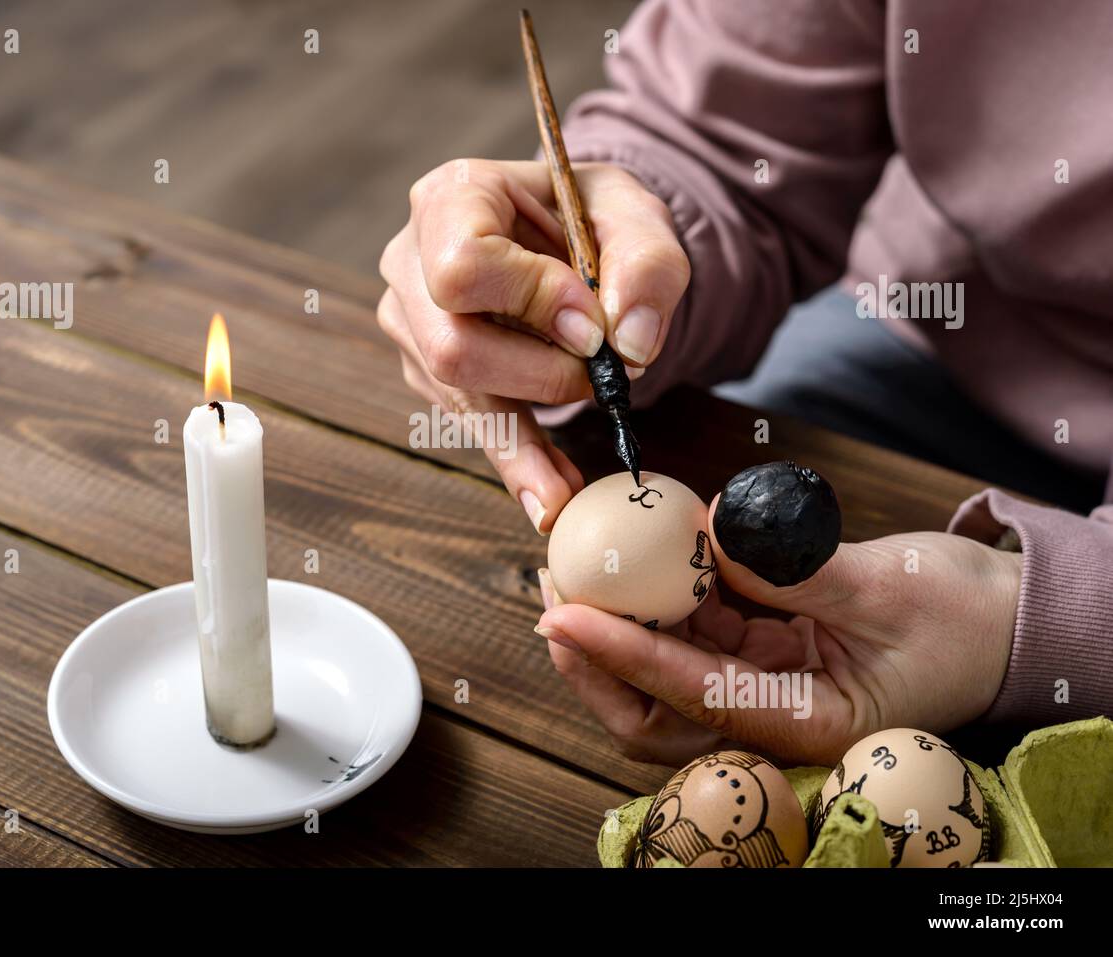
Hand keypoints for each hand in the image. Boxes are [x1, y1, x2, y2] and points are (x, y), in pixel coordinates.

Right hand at [377, 159, 688, 531]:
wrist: (573, 240)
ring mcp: (411, 321)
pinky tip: (550, 489)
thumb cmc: (594, 218)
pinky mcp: (426, 369)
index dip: (532, 303)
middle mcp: (411, 259)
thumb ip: (647, 266)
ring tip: (564, 494)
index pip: (464, 266)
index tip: (593, 328)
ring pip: (457, 396)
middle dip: (536, 378)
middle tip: (603, 384)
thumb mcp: (638, 217)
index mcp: (453, 196)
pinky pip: (468, 422)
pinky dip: (515, 459)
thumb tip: (627, 344)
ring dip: (519, 448)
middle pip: (452, 345)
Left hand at [536, 506, 1020, 765]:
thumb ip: (793, 568)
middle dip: (593, 659)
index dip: (623, 656)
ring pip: (660, 673)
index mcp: (807, 725)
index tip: (566, 617)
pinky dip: (657, 596)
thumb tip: (704, 536)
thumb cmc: (964, 618)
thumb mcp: (887, 587)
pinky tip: (636, 553)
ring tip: (573, 566)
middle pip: (652, 712)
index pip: (692, 696)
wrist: (1005, 625)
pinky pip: (690, 632)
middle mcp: (770, 719)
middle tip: (553, 593)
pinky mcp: (756, 653)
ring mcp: (758, 687)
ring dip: (614, 625)